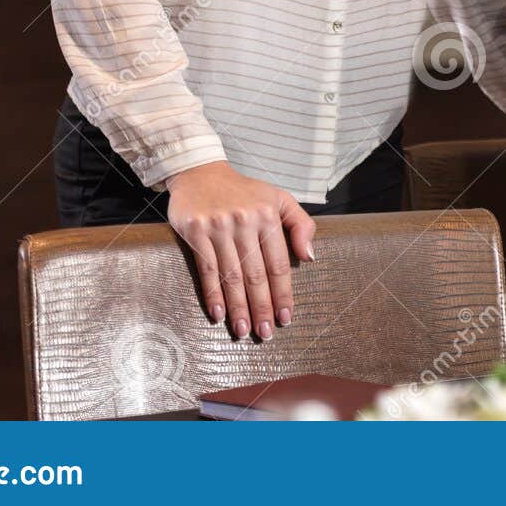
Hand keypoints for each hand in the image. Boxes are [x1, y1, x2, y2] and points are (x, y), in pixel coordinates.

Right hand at [165, 161, 316, 340]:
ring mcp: (219, 227)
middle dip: (262, 307)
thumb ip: (301, 225)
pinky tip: (218, 313)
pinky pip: (206, 268)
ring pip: (231, 275)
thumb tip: (309, 257)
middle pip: (256, 274)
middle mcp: (245, 222)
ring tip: (244, 330)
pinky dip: (212, 293)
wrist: (201, 172)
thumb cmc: (244, 191)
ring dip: (238, 307)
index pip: (279, 263)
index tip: (286, 317)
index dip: (283, 293)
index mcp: (268, 215)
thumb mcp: (279, 198)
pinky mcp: (195, 231)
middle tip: (265, 333)